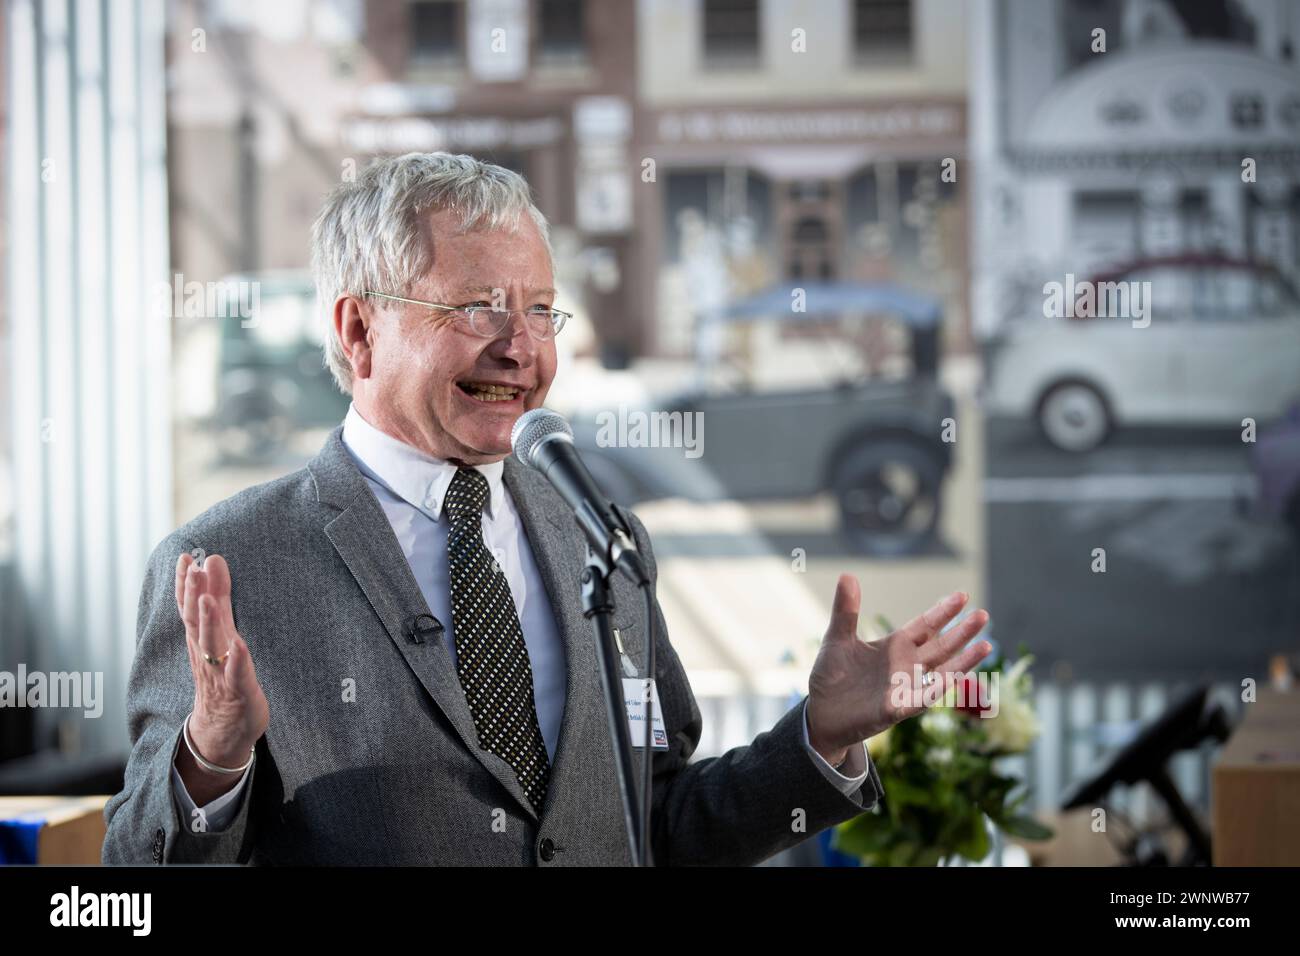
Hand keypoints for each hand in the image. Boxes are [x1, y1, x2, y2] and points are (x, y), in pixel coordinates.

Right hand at [174, 551, 269, 804]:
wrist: (222, 728)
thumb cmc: (223, 673)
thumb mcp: (220, 630)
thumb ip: (218, 595)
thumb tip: (212, 559)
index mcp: (201, 638)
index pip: (189, 607)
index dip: (185, 583)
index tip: (185, 557)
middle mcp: (205, 652)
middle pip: (195, 621)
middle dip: (193, 595)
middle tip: (193, 568)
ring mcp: (220, 672)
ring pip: (211, 645)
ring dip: (209, 622)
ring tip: (209, 599)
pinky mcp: (238, 690)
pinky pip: (236, 675)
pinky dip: (236, 660)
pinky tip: (238, 646)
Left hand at [806, 574, 991, 764]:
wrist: (821, 713)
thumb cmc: (832, 675)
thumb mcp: (838, 637)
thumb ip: (846, 610)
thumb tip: (847, 575)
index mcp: (895, 646)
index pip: (925, 626)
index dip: (943, 612)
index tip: (963, 596)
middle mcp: (906, 666)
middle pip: (941, 646)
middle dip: (962, 632)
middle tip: (983, 614)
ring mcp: (905, 688)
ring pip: (942, 673)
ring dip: (963, 661)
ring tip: (985, 646)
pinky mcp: (896, 709)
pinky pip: (921, 699)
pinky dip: (936, 689)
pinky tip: (952, 679)